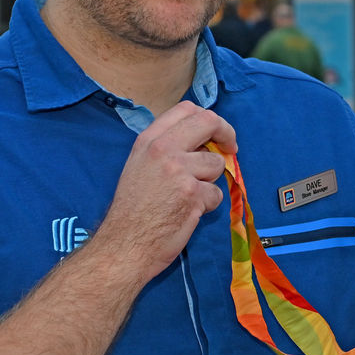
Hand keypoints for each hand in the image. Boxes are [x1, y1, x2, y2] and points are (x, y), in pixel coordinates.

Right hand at [94, 101, 237, 282]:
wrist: (123, 245)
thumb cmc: (132, 209)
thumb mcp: (140, 166)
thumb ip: (166, 148)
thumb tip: (202, 140)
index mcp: (149, 141)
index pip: (185, 110)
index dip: (207, 117)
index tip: (214, 132)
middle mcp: (163, 150)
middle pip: (208, 122)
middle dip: (226, 133)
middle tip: (231, 148)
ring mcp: (179, 171)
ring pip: (216, 164)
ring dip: (210, 181)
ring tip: (189, 196)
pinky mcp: (193, 194)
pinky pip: (216, 193)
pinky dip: (208, 204)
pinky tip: (188, 212)